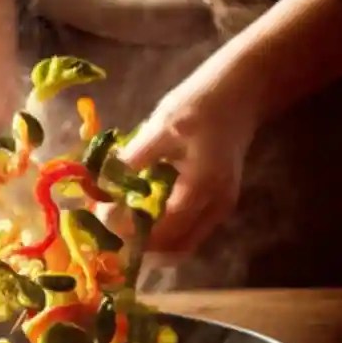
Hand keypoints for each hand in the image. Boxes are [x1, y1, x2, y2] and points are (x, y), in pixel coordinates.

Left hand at [115, 85, 256, 255]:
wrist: (241, 93)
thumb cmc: (202, 104)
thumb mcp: (162, 125)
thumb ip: (135, 158)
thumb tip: (103, 185)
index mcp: (202, 188)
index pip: (162, 228)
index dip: (129, 230)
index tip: (100, 217)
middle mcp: (216, 207)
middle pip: (175, 249)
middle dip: (141, 248)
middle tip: (109, 233)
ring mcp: (221, 208)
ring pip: (184, 245)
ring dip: (153, 244)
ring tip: (122, 227)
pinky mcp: (219, 202)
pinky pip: (190, 232)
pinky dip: (166, 232)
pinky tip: (143, 217)